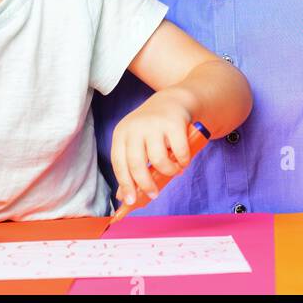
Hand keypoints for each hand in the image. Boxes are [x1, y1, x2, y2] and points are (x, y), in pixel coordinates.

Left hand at [109, 92, 195, 209]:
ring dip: (169, 171)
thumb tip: (123, 197)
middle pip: (136, 164)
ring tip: (174, 171)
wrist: (174, 100)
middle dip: (146, 184)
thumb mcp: (136, 143)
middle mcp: (136, 127)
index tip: (130, 201)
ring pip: (159, 160)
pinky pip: (179, 152)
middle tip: (154, 194)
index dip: (125, 184)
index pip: (119, 163)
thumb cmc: (152, 128)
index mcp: (122, 133)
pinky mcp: (174, 123)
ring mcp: (155, 124)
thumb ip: (130, 167)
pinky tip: (183, 161)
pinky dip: (183, 161)